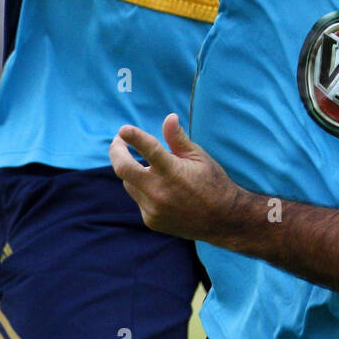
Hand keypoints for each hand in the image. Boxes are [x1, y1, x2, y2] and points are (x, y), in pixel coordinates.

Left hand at [109, 113, 250, 242]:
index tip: (123, 129)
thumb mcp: (199, 157)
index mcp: (174, 172)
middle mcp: (160, 192)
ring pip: (129, 183)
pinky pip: (138, 198)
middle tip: (118, 141)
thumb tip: (169, 117)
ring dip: (134, 171)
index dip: (134, 137)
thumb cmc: (212, 182)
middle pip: (123, 169)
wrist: (223, 220)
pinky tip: (161, 190)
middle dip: (116, 151)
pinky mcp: (151, 221)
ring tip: (150, 168)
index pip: (149, 150)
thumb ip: (178, 139)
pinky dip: (144, 189)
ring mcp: (154, 209)